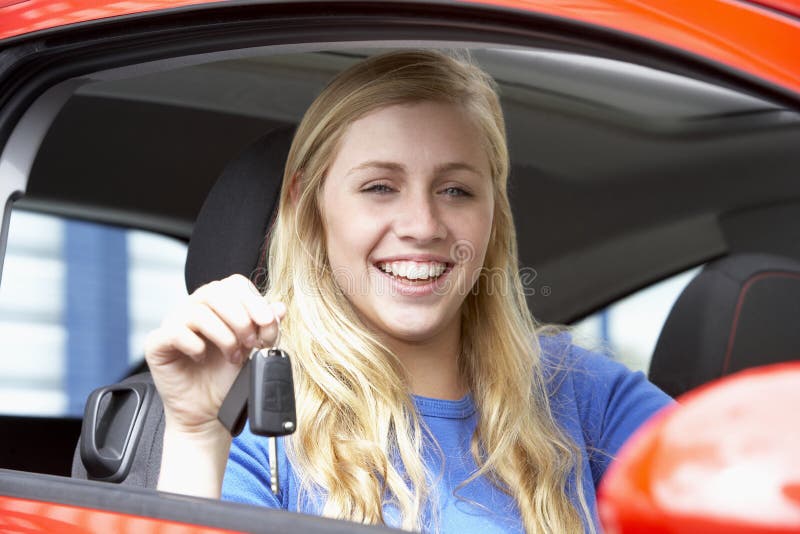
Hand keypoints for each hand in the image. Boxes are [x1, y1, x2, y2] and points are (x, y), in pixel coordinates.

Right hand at [144, 274, 284, 437]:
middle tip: (251, 342)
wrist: (209, 413)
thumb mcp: (255, 350)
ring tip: (232, 356)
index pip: (234, 284)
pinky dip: (195, 345)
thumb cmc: (229, 378)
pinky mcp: (158, 343)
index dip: (253, 300)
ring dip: (223, 335)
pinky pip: (175, 332)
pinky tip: (202, 358)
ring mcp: (174, 323)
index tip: (267, 323)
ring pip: (198, 312)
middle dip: (240, 318)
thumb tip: (279, 307)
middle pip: (215, 292)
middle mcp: (194, 308)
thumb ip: (266, 327)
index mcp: (219, 304)